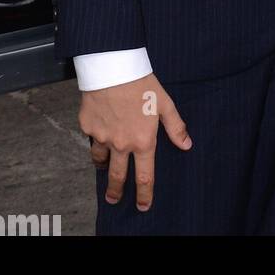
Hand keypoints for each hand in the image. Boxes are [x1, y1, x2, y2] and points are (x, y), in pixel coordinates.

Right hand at [81, 74, 190, 211]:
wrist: (113, 68)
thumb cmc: (142, 84)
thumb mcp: (165, 104)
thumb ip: (176, 127)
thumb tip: (186, 145)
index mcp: (143, 141)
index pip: (145, 177)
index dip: (145, 194)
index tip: (144, 206)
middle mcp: (121, 145)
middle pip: (118, 177)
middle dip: (117, 191)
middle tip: (114, 199)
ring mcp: (102, 137)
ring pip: (101, 160)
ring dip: (104, 165)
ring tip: (105, 167)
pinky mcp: (87, 127)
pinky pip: (92, 138)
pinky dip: (96, 137)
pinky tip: (100, 130)